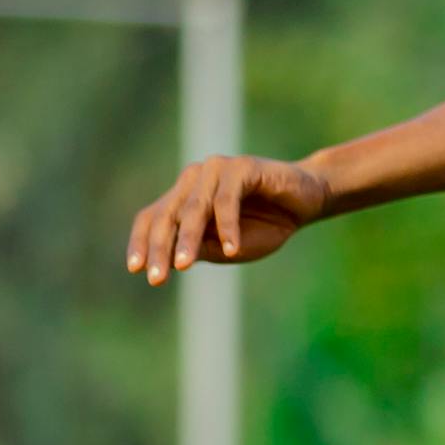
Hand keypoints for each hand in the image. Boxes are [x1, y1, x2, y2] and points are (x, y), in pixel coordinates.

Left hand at [127, 154, 331, 285]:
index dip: (142, 243)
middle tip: (157, 277)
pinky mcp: (242, 167)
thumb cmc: (267, 225)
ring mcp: (216, 170)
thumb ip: (203, 250)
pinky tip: (233, 248)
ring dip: (188, 238)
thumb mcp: (230, 248)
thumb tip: (173, 261)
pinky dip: (228, 225)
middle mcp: (194, 180)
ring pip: (193, 207)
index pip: (153, 218)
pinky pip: (227, 199)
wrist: (307, 202)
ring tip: (184, 266)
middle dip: (160, 247)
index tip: (136, 270)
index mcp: (185, 197)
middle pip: (167, 214)